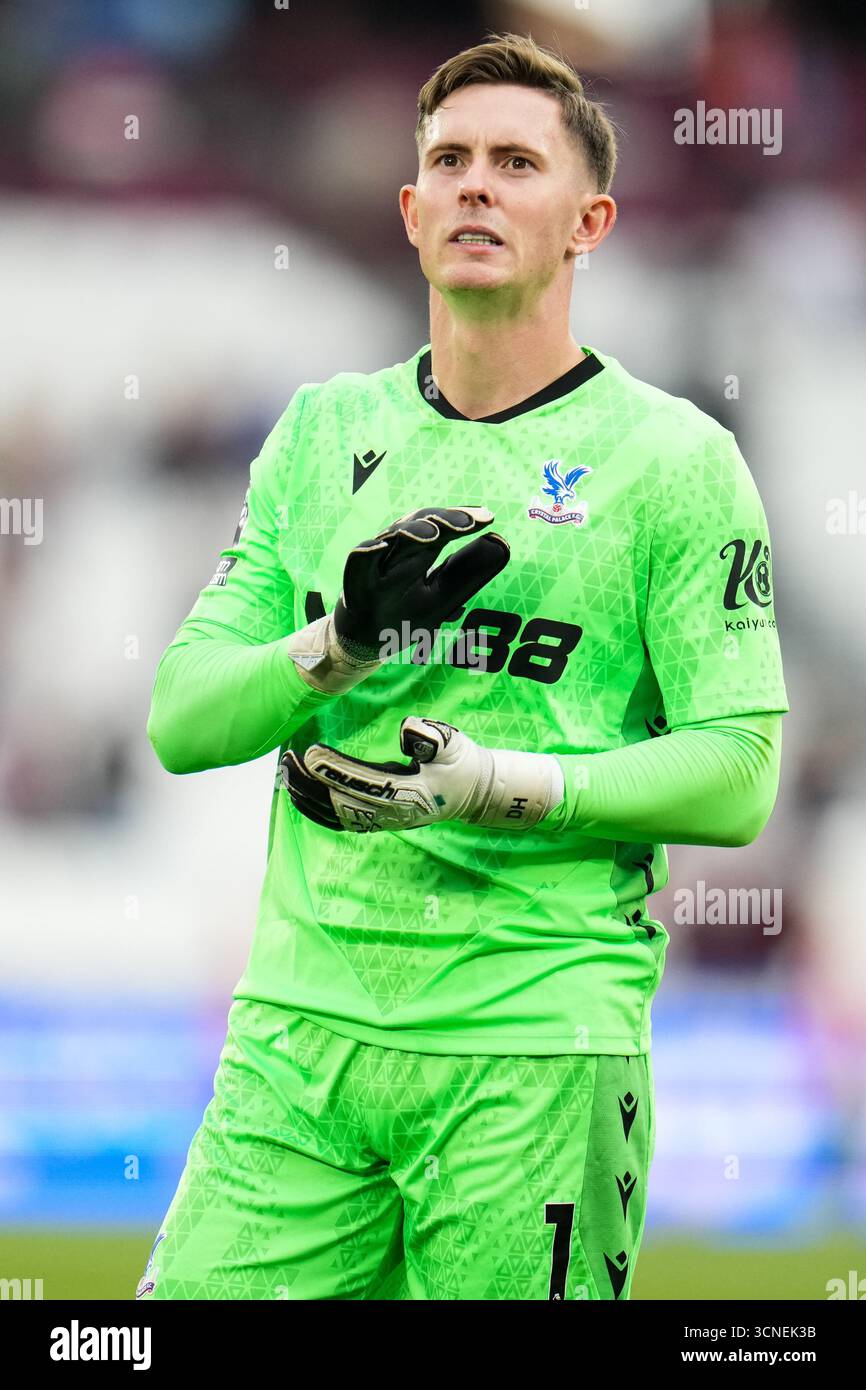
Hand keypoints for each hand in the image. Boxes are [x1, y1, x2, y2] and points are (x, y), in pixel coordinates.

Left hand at [280, 715, 563, 832]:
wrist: (475, 791)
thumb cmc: (462, 763)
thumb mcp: (454, 743)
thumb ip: (432, 736)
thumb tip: (405, 730)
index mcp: (407, 794)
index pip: (362, 784)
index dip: (334, 771)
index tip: (310, 754)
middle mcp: (391, 813)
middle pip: (340, 803)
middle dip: (310, 783)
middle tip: (286, 760)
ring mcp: (383, 820)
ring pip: (334, 815)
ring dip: (307, 797)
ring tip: (285, 775)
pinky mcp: (378, 820)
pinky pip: (339, 821)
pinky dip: (315, 810)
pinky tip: (298, 794)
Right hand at [286, 507, 509, 694]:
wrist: (364, 642)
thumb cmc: (404, 614)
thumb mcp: (442, 597)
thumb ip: (467, 573)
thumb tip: (501, 544)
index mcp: (419, 553)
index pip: (441, 526)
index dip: (462, 519)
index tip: (489, 518)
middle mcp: (397, 553)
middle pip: (417, 525)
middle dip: (442, 520)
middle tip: (467, 523)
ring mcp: (375, 568)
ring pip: (390, 540)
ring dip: (410, 532)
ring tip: (431, 533)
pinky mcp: (354, 586)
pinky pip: (356, 564)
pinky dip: (365, 553)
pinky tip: (378, 546)